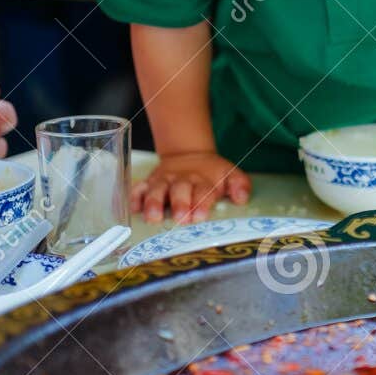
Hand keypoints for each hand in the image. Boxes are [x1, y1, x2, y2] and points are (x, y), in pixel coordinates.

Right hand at [132, 151, 251, 223]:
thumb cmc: (212, 174)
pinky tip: (133, 209)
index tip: (201, 216)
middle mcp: (182, 180)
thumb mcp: (231, 175)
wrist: (190, 156)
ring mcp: (163, 181)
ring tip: (153, 217)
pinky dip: (134, 198)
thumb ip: (240, 185)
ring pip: (156, 190)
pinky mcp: (148, 183)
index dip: (202, 203)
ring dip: (154, 202)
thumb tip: (241, 197)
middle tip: (181, 218)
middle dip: (180, 204)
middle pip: (179, 190)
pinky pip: (137, 189)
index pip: (203, 190)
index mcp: (203, 180)